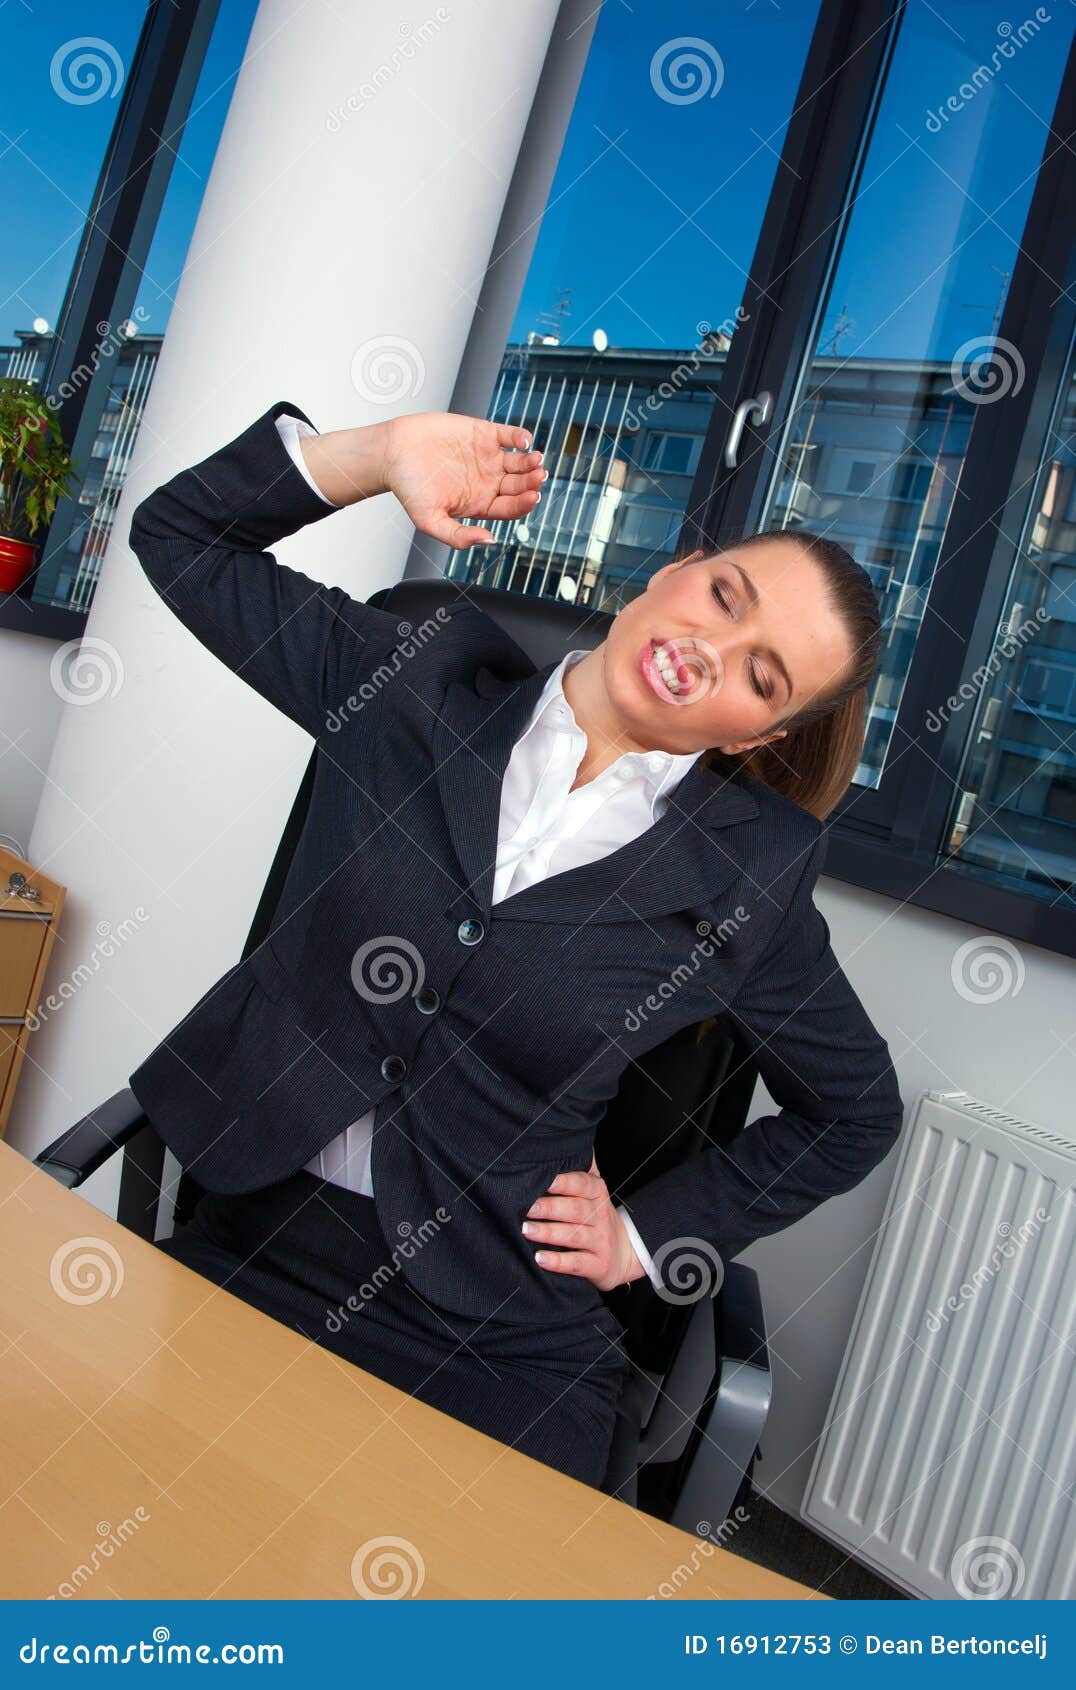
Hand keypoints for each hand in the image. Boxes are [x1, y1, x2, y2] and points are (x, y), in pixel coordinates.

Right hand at [384, 411, 545, 548]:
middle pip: (520, 485)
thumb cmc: (408, 488)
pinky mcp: (483, 434)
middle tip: (539, 476)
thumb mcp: (429, 521)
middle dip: (532, 482)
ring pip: (519, 461)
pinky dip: (520, 437)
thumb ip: (457, 536)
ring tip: (535, 459)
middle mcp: (488, 482)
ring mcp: (487, 458)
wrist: (392, 452)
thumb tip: (488, 540)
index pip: (511, 508)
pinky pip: (509, 435)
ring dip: (530, 461)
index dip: (525, 503)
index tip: (533, 497)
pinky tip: (524, 441)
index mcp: (480, 504)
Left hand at [523, 1153, 646, 1291]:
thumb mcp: (595, 1191)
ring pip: (574, 1236)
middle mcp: (600, 1216)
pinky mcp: (598, 1265)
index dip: (564, 1182)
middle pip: (575, 1210)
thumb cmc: (598, 1218)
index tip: (544, 1180)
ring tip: (526, 1230)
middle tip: (526, 1207)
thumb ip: (583, 1167)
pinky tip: (540, 1259)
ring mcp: (600, 1241)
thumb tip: (573, 1136)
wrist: (625, 1255)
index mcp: (597, 1194)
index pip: (582, 1184)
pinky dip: (558, 1262)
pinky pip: (577, 1263)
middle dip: (549, 1208)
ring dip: (548, 1233)